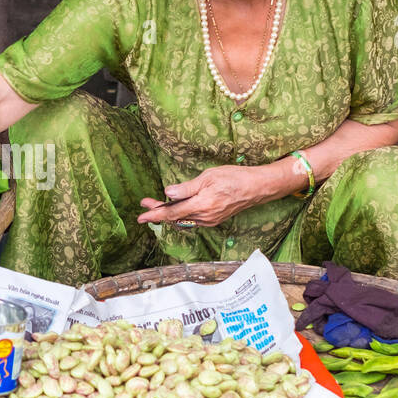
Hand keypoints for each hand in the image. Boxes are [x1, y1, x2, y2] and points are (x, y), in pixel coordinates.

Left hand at [137, 165, 270, 227]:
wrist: (257, 187)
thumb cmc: (234, 178)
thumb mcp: (208, 177)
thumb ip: (187, 188)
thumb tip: (168, 193)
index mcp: (202, 205)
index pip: (172, 213)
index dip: (155, 215)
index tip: (141, 216)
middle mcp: (205, 217)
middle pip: (175, 218)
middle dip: (158, 211)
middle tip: (145, 203)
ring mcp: (210, 220)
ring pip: (183, 219)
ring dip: (169, 212)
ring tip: (156, 204)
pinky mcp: (214, 220)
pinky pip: (192, 219)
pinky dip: (181, 214)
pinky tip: (176, 207)